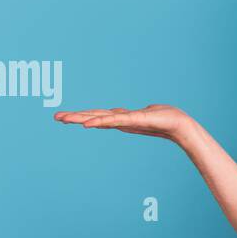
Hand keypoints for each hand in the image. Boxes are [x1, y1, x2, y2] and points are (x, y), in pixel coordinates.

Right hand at [53, 104, 194, 143]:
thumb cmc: (166, 118)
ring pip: (99, 119)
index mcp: (121, 118)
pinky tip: (88, 125)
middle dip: (75, 117)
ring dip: (82, 119)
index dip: (82, 115)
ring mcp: (126, 121)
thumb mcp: (147, 113)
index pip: (97, 115)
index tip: (65, 116)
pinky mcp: (134, 120)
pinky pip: (114, 121)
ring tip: (65, 119)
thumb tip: (138, 112)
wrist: (180, 124)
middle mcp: (121, 120)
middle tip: (56, 117)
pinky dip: (101, 122)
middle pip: (94, 117)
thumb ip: (138, 114)